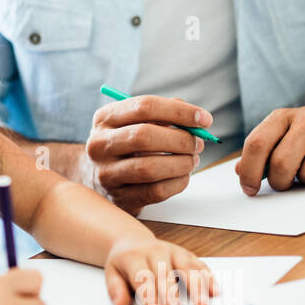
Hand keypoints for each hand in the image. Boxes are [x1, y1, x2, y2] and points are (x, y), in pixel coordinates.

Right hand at [83, 95, 212, 215]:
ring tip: (192, 160)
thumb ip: (164, 114)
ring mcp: (106, 174)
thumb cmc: (127, 144)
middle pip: (144, 136)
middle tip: (198, 143)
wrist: (100, 175)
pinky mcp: (119, 198)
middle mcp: (99, 144)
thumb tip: (197, 121)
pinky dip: (177, 183)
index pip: (144, 107)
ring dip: (181, 163)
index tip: (204, 119)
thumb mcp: (135, 121)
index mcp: (105, 118)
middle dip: (180, 139)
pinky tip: (183, 176)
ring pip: (149, 168)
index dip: (179, 112)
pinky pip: (155, 191)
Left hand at [104, 235, 216, 304]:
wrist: (133, 241)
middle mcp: (156, 251)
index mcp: (134, 256)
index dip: (149, 296)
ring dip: (196, 287)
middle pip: (165, 274)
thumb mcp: (112, 273)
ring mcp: (173, 251)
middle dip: (172, 295)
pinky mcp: (186, 253)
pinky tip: (214, 292)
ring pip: (187, 268)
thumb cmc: (125, 263)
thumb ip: (116, 290)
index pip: (142, 278)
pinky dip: (208, 278)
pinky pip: (199, 265)